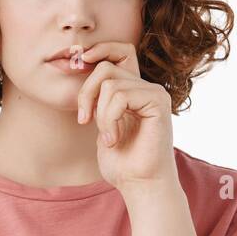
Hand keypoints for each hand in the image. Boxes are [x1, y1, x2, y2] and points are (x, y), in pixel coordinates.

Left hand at [74, 41, 177, 189]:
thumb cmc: (121, 160)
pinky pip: (121, 96)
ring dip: (100, 115)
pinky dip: (109, 120)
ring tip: (108, 136)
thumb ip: (97, 97)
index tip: (78, 64)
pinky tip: (114, 140)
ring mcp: (154, 92)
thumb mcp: (101, 123)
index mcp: (133, 89)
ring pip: (110, 84)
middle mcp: (145, 86)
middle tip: (84, 120)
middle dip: (86, 93)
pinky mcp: (158, 101)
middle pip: (105, 67)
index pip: (118, 51)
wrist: (139, 184)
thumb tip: (78, 64)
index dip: (98, 51)